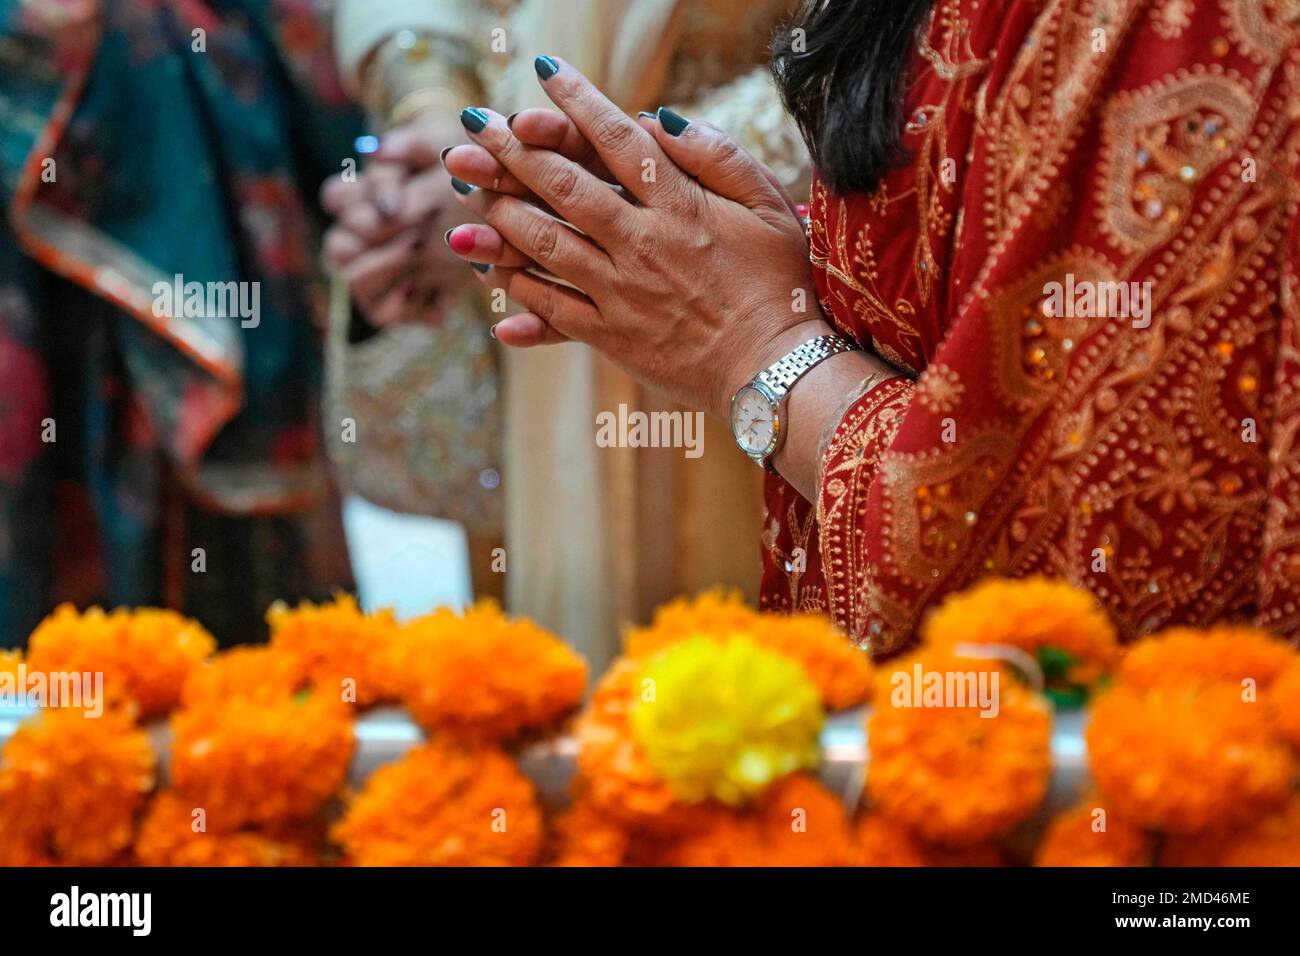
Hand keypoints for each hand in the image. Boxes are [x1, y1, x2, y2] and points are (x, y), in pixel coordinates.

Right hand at [319, 108, 469, 325]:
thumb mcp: (437, 142)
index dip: (361, 202)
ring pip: (355, 279)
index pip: (335, 198)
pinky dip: (406, 306)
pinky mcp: (399, 301)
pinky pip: (385, 313)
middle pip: (338, 245)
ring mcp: (376, 271)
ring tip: (419, 249)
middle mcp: (359, 238)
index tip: (399, 205)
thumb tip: (376, 166)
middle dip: (376, 236)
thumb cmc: (458, 162)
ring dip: (386, 266)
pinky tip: (435, 294)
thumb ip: (404, 146)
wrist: (493, 202)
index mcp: (359, 197)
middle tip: (417, 228)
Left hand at [443, 58, 824, 421]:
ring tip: (469, 191)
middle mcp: (642, 243)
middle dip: (514, 151)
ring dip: (503, 213)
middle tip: (477, 126)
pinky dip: (520, 287)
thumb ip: (718, 158)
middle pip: (565, 186)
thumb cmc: (778, 286)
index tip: (546, 73)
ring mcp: (621, 291)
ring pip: (548, 244)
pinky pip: (553, 307)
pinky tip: (492, 270)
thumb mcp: (768, 207)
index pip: (617, 140)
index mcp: (680, 206)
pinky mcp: (611, 336)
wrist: (772, 370)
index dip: (577, 102)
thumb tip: (660, 120)